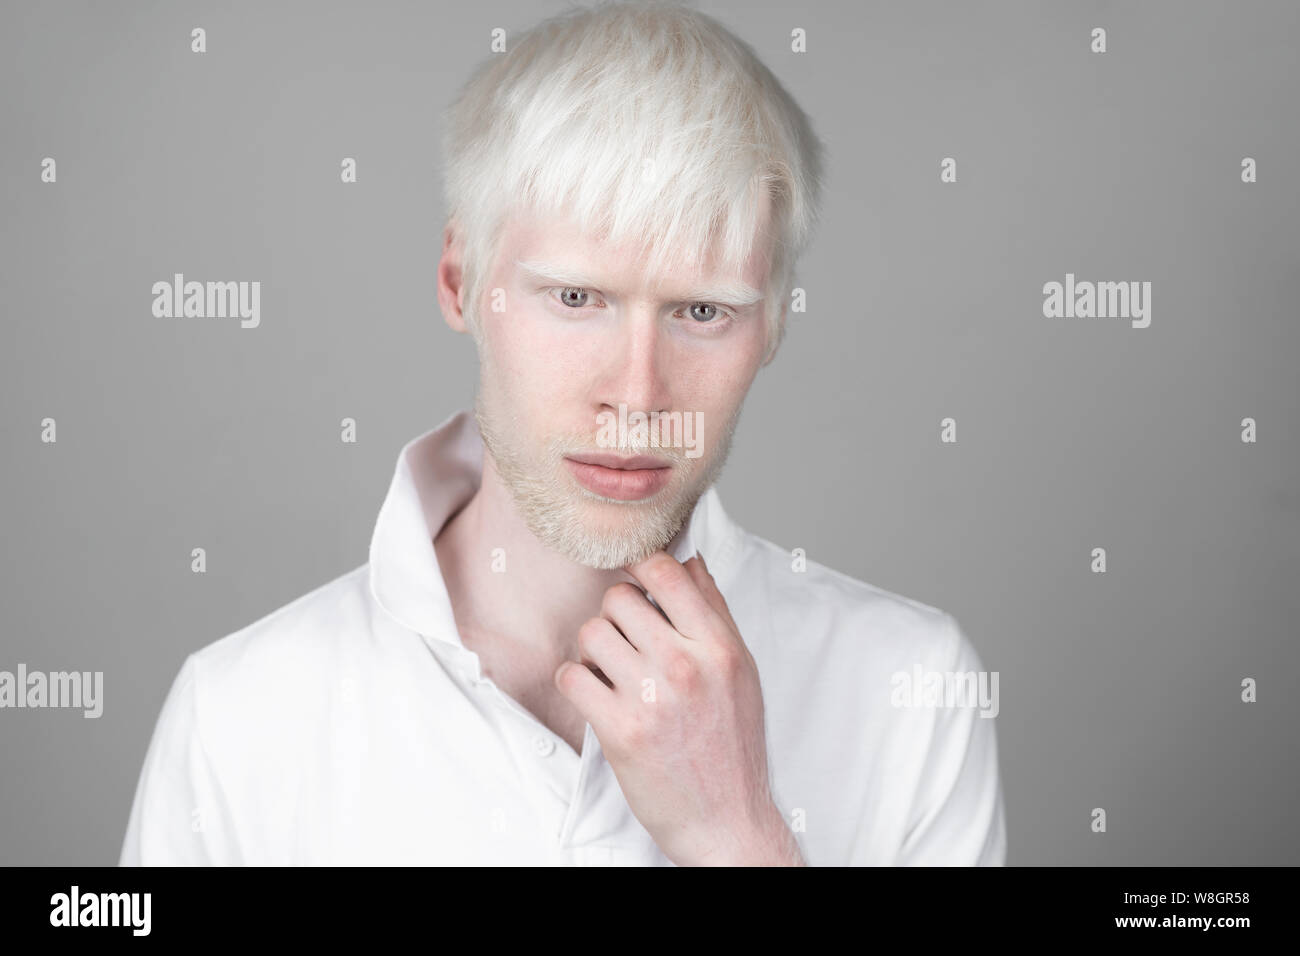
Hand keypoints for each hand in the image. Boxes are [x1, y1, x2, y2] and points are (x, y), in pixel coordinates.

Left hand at [554, 550, 803, 865]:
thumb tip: (690, 561)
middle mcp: (686, 667)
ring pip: (591, 633)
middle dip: (615, 614)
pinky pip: (572, 676)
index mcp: (719, 647)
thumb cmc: (733, 744)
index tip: (631, 574)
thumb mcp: (740, 671)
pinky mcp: (620, 731)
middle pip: (619, 598)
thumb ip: (715, 613)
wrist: (726, 819)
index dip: (638, 563)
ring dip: (593, 649)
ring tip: (611, 670)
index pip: (667, 572)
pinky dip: (576, 681)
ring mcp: (651, 699)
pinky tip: (596, 695)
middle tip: (626, 640)